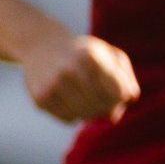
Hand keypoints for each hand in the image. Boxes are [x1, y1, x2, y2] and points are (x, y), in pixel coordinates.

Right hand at [19, 31, 138, 123]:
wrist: (40, 45)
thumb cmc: (84, 53)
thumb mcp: (110, 56)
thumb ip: (124, 82)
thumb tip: (113, 117)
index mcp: (90, 56)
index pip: (119, 93)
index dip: (122, 96)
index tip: (118, 90)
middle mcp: (69, 70)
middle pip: (103, 106)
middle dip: (109, 106)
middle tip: (104, 97)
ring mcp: (52, 85)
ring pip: (86, 115)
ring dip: (92, 112)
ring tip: (89, 99)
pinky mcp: (40, 98)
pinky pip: (68, 118)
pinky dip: (75, 114)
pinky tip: (71, 100)